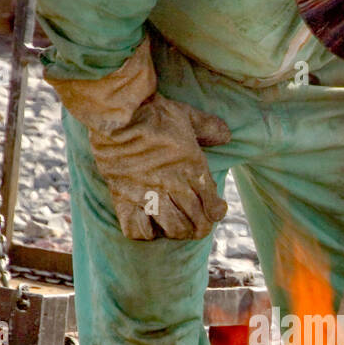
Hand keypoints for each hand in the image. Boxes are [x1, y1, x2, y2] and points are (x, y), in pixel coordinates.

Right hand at [45, 37, 229, 239]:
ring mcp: (149, 194)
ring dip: (177, 232)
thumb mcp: (187, 116)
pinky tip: (148, 224)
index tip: (215, 210)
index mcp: (193, 169)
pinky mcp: (125, 198)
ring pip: (172, 229)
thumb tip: (225, 135)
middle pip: (195, 222)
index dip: (216, 213)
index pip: (212, 206)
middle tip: (197, 225)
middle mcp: (174, 186)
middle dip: (200, 227)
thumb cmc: (153, 112)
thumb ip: (208, 128)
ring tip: (176, 227)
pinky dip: (145, 232)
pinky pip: (137, 229)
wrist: (117, 114)